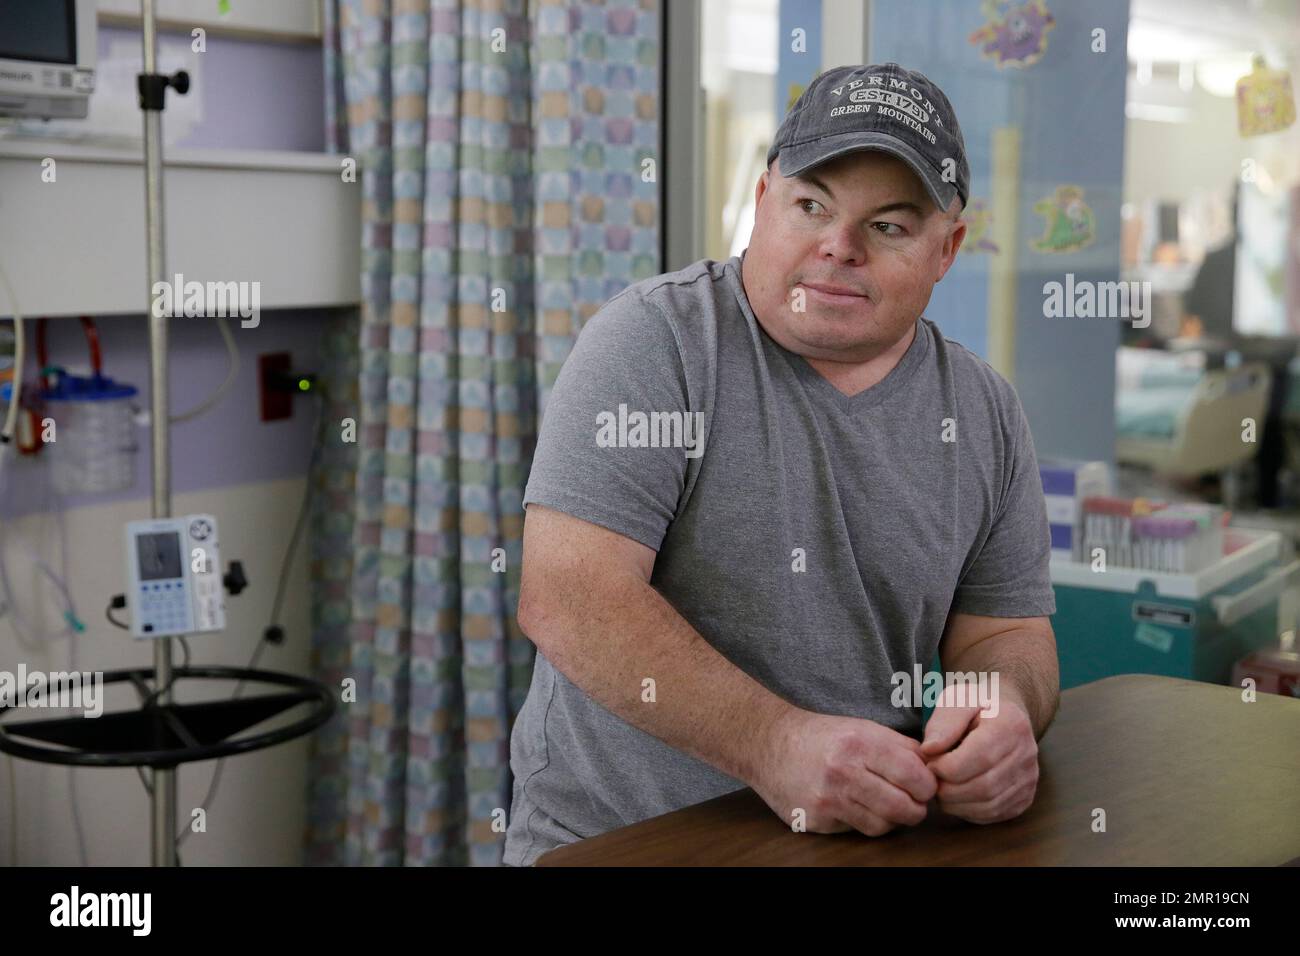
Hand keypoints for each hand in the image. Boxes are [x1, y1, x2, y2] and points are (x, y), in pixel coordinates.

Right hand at [754, 708, 937, 836]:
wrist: (771, 744)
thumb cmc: (823, 736)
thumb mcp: (863, 728)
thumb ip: (902, 748)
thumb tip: (936, 770)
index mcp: (860, 743)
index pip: (915, 775)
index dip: (927, 785)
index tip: (925, 785)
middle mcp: (843, 772)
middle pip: (904, 807)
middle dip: (916, 808)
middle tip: (913, 801)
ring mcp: (828, 799)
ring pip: (883, 825)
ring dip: (891, 818)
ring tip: (885, 802)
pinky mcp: (816, 820)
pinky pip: (858, 830)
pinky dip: (865, 821)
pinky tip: (857, 805)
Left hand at [919, 686, 1038, 823]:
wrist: (1005, 715)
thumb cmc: (976, 706)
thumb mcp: (956, 700)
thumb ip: (943, 723)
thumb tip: (929, 750)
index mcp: (1011, 724)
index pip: (979, 757)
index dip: (947, 767)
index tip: (929, 763)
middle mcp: (1027, 753)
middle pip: (984, 786)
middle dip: (949, 789)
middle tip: (931, 780)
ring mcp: (1029, 777)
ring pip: (989, 805)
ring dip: (956, 803)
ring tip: (940, 788)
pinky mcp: (1025, 796)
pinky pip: (995, 813)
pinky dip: (969, 811)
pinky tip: (956, 798)